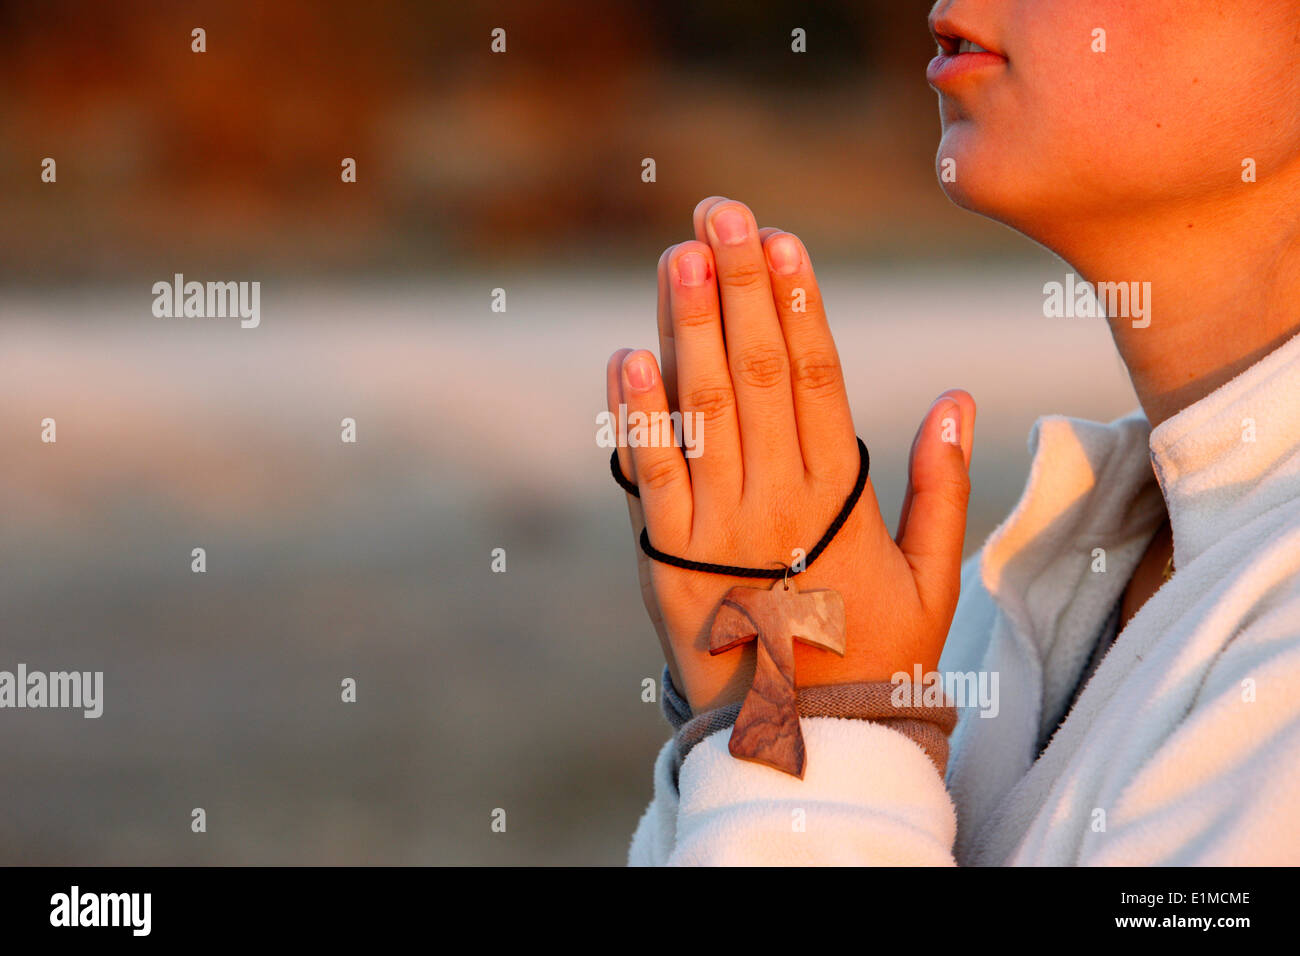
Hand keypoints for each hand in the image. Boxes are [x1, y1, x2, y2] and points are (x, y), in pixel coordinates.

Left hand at [607, 198, 974, 712]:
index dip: (800, 303)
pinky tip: (627, 356)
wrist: (805, 744)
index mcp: (843, 498)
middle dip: (738, 286)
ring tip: (679, 256)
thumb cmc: (876, 656)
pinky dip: (636, 418)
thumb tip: (957, 399)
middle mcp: (780, 501)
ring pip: (703, 410)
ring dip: (689, 327)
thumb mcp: (932, 576)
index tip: (782, 240)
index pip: (819, 378)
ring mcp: (718, 528)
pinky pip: (649, 479)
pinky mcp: (665, 560)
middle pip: (758, 373)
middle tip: (719, 212)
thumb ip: (945, 486)